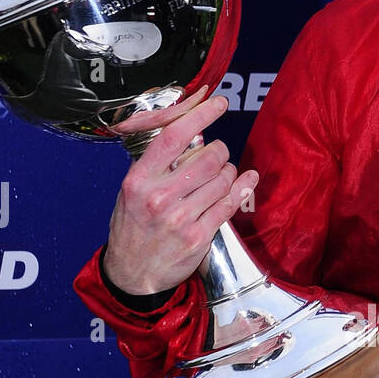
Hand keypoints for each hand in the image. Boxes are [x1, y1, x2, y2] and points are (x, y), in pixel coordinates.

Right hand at [102, 87, 257, 294]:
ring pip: (223, 180)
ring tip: (223, 176)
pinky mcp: (199, 236)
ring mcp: (180, 218)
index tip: (218, 103)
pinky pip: (229, 204)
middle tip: (219, 154)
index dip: (200, 115)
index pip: (174, 137)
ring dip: (230, 173)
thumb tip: (190, 135)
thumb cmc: (132, 228)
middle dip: (221, 152)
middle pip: (208, 158)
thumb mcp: (131, 191)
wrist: (132, 274)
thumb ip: (156, 166)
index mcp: (139, 180)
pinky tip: (247, 180)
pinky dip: (242, 189)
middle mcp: (159, 197)